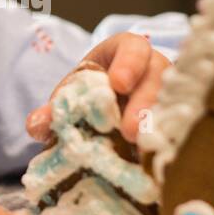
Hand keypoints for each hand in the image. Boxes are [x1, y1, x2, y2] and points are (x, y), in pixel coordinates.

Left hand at [25, 32, 169, 144]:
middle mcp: (156, 69)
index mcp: (129, 51)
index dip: (129, 64)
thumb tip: (36, 126)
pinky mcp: (175, 122)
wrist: (111, 102)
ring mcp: (170, 95)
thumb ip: (54, 107)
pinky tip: (155, 165)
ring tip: (142, 152)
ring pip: (173, 106)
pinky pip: (177, 131)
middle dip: (144, 104)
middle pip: (158, 79)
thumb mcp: (73, 92)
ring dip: (157, 128)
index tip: (118, 84)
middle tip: (129, 132)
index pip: (135, 48)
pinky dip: (166, 146)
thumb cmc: (93, 90)